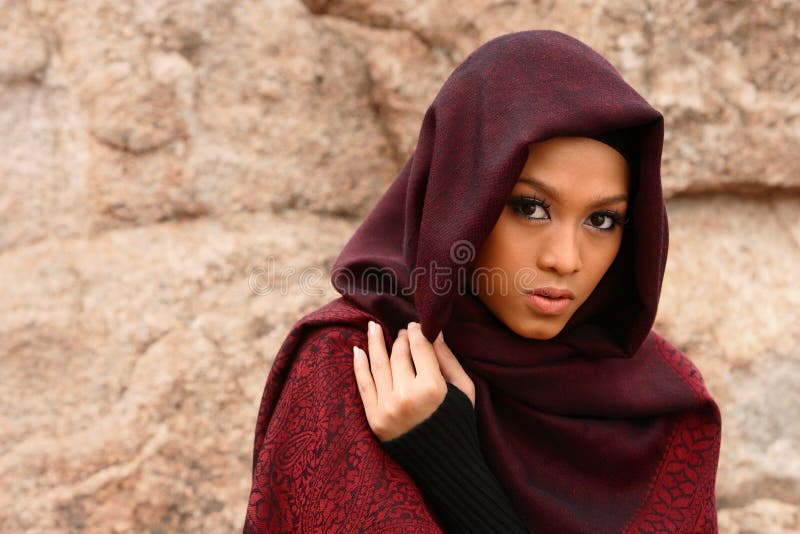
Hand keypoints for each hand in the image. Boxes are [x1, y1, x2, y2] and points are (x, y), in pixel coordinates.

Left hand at [353, 320, 474, 441]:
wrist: (444, 465)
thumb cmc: (458, 423)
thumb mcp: (464, 389)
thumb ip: (448, 359)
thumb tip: (433, 332)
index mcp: (432, 387)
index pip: (419, 347)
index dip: (417, 332)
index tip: (415, 325)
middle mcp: (407, 396)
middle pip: (399, 354)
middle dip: (400, 338)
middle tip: (402, 332)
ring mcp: (387, 408)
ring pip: (378, 365)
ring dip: (375, 342)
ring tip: (372, 326)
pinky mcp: (374, 419)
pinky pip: (363, 385)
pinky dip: (359, 365)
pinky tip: (357, 350)